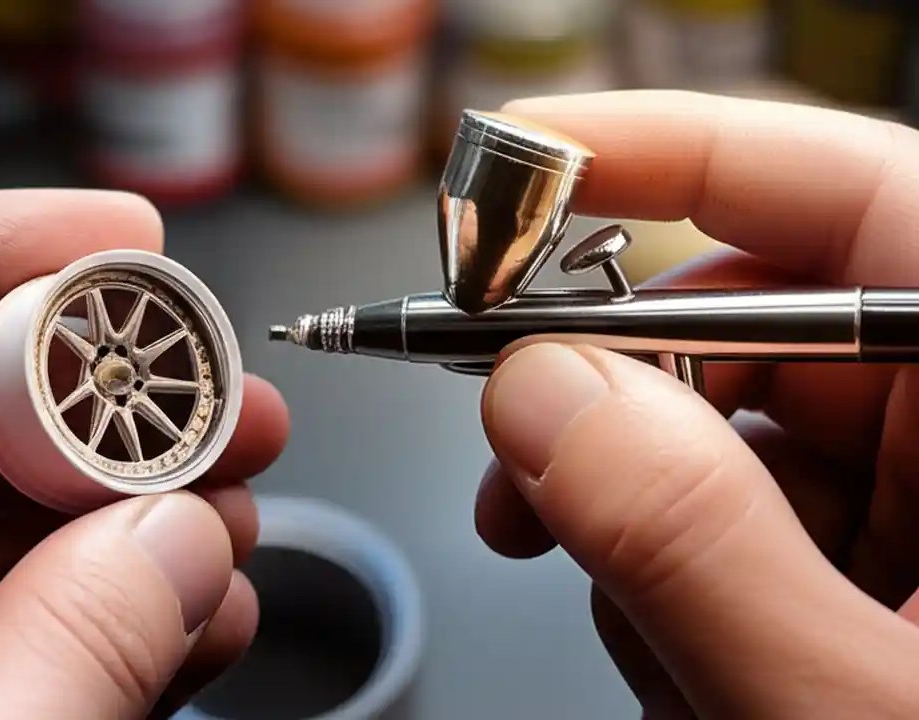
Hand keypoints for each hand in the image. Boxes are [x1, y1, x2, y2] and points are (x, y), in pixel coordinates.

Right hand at [476, 91, 918, 717]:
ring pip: (723, 441)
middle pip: (752, 327)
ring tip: (677, 663)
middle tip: (518, 480)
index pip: (853, 198)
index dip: (674, 153)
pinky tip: (703, 673)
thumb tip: (541, 397)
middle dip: (614, 404)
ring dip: (647, 537)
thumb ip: (703, 555)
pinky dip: (679, 590)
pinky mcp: (888, 566)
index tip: (520, 164)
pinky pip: (739, 524)